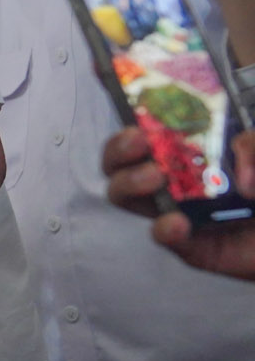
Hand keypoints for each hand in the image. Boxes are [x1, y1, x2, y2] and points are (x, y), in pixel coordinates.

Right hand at [104, 127, 254, 279]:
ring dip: (129, 183)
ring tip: (153, 177)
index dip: (135, 117)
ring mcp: (181, 210)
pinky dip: (164, 230)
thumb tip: (241, 177)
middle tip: (139, 143)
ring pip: (129, 196)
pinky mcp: (191, 246)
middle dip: (120, 149)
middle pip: (125, 160)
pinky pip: (164, 237)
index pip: (153, 127)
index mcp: (196, 147)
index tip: (140, 115)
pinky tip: (178, 224)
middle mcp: (180, 176)